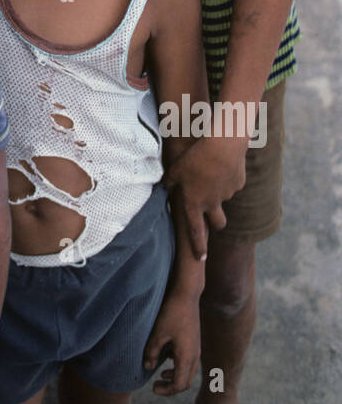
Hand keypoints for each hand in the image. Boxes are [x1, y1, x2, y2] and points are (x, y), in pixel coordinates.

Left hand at [143, 291, 200, 394]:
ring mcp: (196, 349)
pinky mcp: (195, 342)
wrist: (187, 295)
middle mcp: (195, 356)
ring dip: (175, 376)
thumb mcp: (157, 333)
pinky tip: (167, 357)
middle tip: (156, 385)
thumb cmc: (172, 313)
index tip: (153, 388)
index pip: (179, 384)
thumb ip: (152, 352)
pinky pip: (189, 361)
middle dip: (171, 387)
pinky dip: (178, 366)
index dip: (166, 390)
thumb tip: (147, 367)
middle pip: (186, 382)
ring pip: (188, 372)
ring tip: (161, 374)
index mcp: (186, 357)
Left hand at [165, 133, 247, 258]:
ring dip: (218, 192)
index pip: (195, 231)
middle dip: (215, 224)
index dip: (197, 246)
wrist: (222, 145)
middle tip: (212, 217)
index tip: (201, 258)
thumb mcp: (175, 169)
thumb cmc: (194, 157)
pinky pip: (231, 183)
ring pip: (223, 199)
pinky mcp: (237, 183)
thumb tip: (165, 187)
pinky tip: (222, 164)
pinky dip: (226, 178)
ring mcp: (227, 194)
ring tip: (212, 172)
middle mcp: (212, 203)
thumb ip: (169, 182)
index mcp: (194, 202)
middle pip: (218, 224)